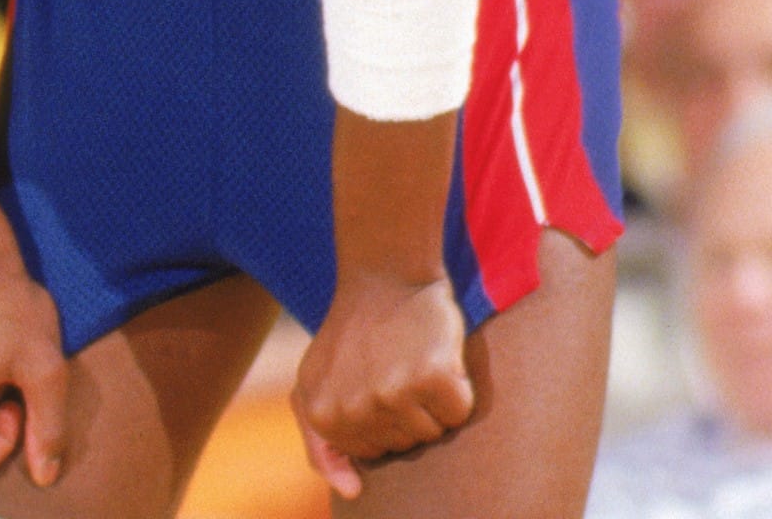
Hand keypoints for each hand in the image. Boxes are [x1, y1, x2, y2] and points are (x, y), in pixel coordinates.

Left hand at [294, 271, 473, 498]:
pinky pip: (459, 413)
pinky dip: (455, 388)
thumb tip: (350, 494)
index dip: (381, 420)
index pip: (372, 455)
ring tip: (410, 359)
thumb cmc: (352, 335)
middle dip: (406, 411)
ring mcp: (394, 395)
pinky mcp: (433, 379)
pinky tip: (434, 357)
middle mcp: (356, 411)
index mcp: (323, 417)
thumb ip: (320, 444)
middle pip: (405, 445)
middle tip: (391, 365)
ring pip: (433, 432)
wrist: (383, 277)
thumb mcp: (312, 385)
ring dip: (430, 400)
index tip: (371, 381)